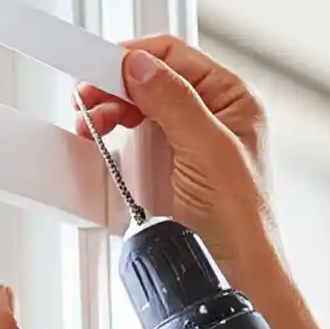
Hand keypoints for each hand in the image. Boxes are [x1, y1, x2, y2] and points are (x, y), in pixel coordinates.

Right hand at [75, 35, 276, 277]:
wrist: (237, 271)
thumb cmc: (243, 219)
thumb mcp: (209, 151)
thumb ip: (175, 102)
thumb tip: (141, 65)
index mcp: (232, 99)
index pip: (175, 57)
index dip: (134, 57)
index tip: (100, 68)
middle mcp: (211, 114)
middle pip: (151, 79)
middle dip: (114, 86)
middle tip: (85, 99)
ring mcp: (187, 140)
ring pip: (138, 107)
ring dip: (109, 110)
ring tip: (90, 123)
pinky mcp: (167, 165)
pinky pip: (133, 138)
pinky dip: (112, 136)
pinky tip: (101, 141)